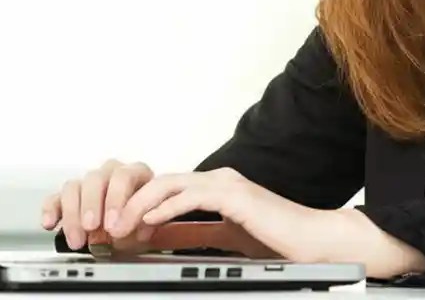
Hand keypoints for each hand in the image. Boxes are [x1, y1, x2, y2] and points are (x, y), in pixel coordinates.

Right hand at [41, 159, 157, 251]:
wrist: (133, 234)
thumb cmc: (144, 223)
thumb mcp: (151, 222)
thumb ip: (145, 220)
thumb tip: (138, 223)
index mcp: (135, 173)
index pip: (124, 177)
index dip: (116, 200)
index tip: (113, 225)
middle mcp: (110, 173)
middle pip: (95, 178)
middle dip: (91, 204)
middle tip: (91, 227)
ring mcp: (88, 184)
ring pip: (73, 187)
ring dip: (72, 213)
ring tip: (77, 239)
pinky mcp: (70, 197)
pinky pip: (56, 198)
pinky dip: (51, 210)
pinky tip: (50, 223)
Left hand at [109, 167, 328, 261]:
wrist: (314, 243)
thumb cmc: (278, 242)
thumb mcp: (225, 240)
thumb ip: (194, 236)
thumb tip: (163, 240)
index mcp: (216, 189)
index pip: (167, 191)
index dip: (139, 207)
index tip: (120, 228)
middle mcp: (218, 180)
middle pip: (161, 182)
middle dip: (131, 202)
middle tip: (109, 225)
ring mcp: (226, 184)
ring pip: (170, 184)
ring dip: (140, 205)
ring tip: (120, 224)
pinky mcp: (235, 196)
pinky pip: (191, 196)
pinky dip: (165, 207)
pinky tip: (149, 220)